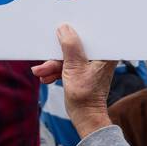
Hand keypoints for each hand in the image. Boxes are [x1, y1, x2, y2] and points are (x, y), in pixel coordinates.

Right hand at [32, 25, 116, 139]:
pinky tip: (46, 77)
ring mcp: (91, 64)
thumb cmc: (85, 95)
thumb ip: (70, 46)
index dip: (74, 31)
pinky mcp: (82, 71)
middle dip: (57, 54)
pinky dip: (56, 70)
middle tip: (45, 58)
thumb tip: (65, 28)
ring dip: (53, 65)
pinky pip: (68, 65)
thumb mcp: (75, 67)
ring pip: (68, 56)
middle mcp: (100, 56)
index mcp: (105, 53)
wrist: (85, 117)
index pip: (90, 34)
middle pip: (76, 45)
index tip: (60, 30)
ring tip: (40, 72)